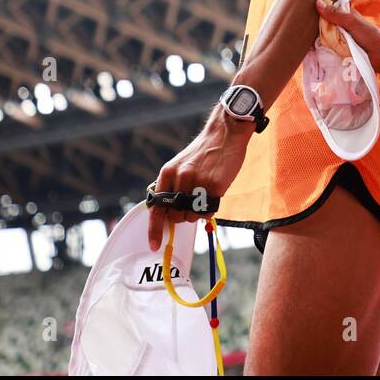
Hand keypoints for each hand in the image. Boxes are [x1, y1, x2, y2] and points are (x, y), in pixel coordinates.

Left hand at [146, 110, 252, 250]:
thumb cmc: (203, 152)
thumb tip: (167, 213)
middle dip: (182, 216)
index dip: (154, 229)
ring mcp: (198, 182)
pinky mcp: (215, 186)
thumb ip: (172, 186)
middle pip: (175, 216)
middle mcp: (180, 178)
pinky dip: (210, 208)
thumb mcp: (180, 164)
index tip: (154, 245)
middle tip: (192, 203)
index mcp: (168, 173)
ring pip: (192, 216)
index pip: (157, 208)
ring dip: (197, 212)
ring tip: (205, 194)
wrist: (225, 134)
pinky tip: (215, 192)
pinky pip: (209, 211)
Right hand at [315, 0, 379, 69]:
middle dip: (322, 27)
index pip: (333, 11)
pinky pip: (333, 48)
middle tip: (308, 29)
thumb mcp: (352, 23)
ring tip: (310, 40)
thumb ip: (336, 15)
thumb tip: (318, 3)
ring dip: (324, 39)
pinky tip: (318, 50)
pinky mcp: (345, 51)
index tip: (310, 13)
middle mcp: (348, 27)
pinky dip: (328, 48)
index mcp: (350, 16)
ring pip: (330, 37)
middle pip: (330, 25)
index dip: (323, 12)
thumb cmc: (370, 37)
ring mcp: (346, 39)